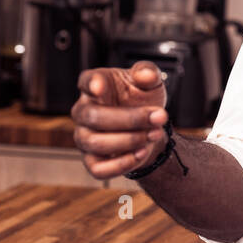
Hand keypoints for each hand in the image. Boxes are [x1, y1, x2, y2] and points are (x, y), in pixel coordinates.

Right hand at [71, 62, 169, 179]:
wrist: (148, 126)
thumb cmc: (142, 99)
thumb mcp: (150, 82)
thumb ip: (148, 73)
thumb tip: (145, 75)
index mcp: (96, 84)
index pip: (87, 81)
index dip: (92, 84)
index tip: (101, 87)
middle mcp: (83, 111)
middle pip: (94, 116)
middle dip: (131, 119)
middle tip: (159, 117)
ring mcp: (84, 137)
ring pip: (97, 143)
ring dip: (130, 140)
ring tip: (154, 133)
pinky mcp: (91, 160)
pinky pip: (99, 169)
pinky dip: (122, 164)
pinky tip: (141, 153)